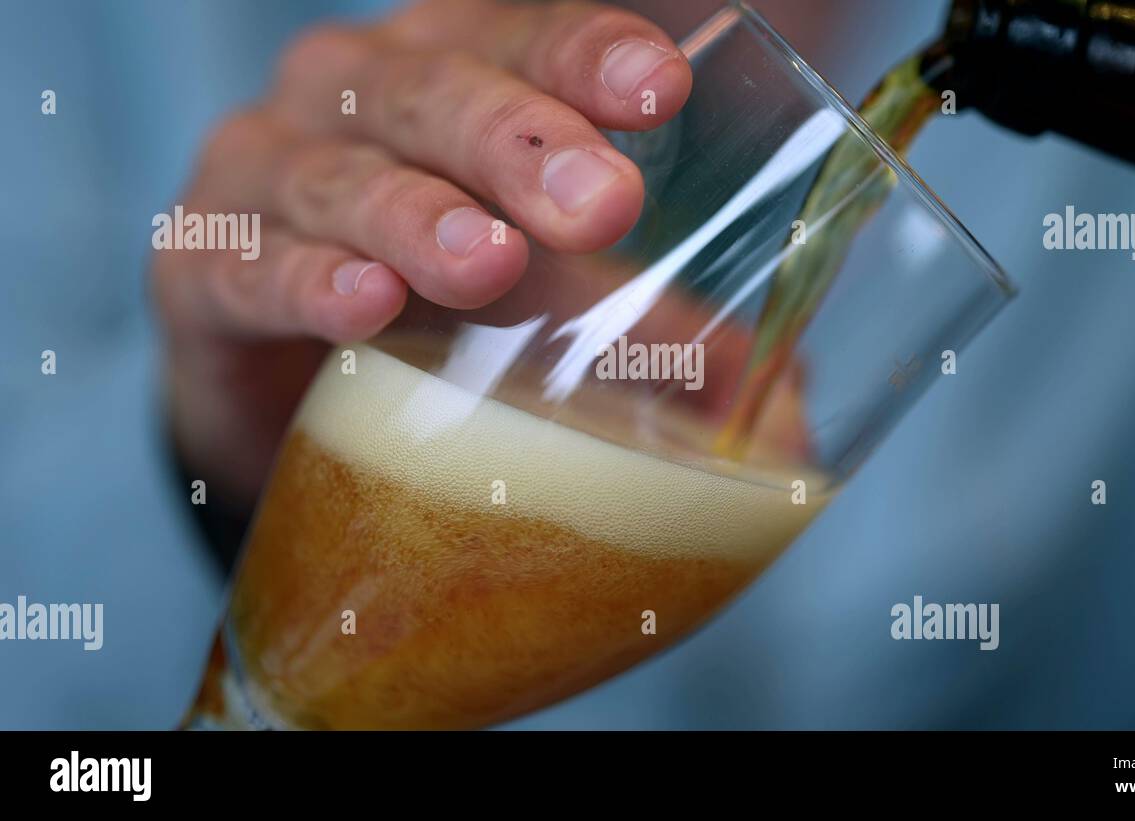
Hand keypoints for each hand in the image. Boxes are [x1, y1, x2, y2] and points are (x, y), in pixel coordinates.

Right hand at [153, 0, 691, 512]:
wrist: (295, 388)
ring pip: (341, 174)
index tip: (661, 91)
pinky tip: (363, 305)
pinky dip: (304, 281)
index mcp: (455, 81)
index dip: (585, 54)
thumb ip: (648, 324)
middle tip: (599, 205)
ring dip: (419, 216)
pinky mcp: (202, 268)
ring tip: (489, 265)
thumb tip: (767, 390)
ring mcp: (269, 175)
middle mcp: (355, 102)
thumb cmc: (441, 312)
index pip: (523, 38)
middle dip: (518, 141)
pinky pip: (245, 266)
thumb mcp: (555, 299)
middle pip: (434, 91)